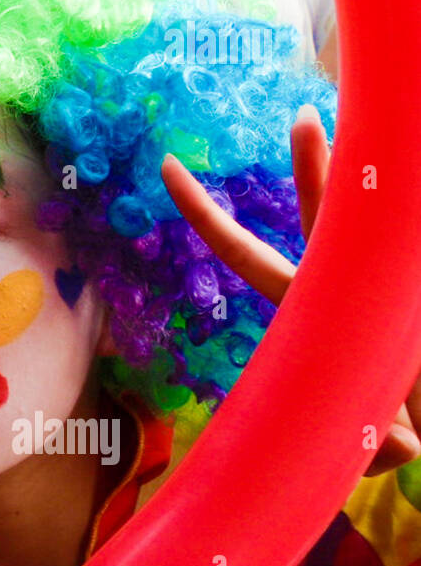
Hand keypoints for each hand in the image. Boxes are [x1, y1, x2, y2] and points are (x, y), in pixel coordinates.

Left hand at [161, 104, 420, 474]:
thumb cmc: (397, 427)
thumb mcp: (377, 440)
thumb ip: (379, 445)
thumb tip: (404, 450)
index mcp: (305, 306)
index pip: (243, 252)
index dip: (205, 214)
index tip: (168, 166)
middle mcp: (338, 286)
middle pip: (320, 219)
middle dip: (315, 168)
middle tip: (307, 116)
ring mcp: (380, 286)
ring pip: (374, 224)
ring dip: (379, 185)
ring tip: (388, 135)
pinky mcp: (407, 290)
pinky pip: (406, 259)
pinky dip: (409, 229)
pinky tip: (411, 186)